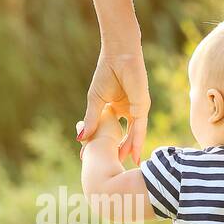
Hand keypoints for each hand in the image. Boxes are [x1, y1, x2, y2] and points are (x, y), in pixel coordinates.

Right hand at [77, 46, 149, 164]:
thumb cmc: (107, 73)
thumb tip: (80, 138)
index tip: (94, 160)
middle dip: (119, 152)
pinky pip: (139, 127)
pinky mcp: (142, 107)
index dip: (104, 145)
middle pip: (124, 136)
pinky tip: (134, 153)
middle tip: (114, 168)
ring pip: (133, 135)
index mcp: (117, 109)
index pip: (111, 132)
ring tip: (125, 165)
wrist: (119, 56)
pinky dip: (136, 140)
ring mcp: (137, 110)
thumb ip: (91, 120)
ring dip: (129, 150)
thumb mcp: (95, 102)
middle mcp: (129, 112)